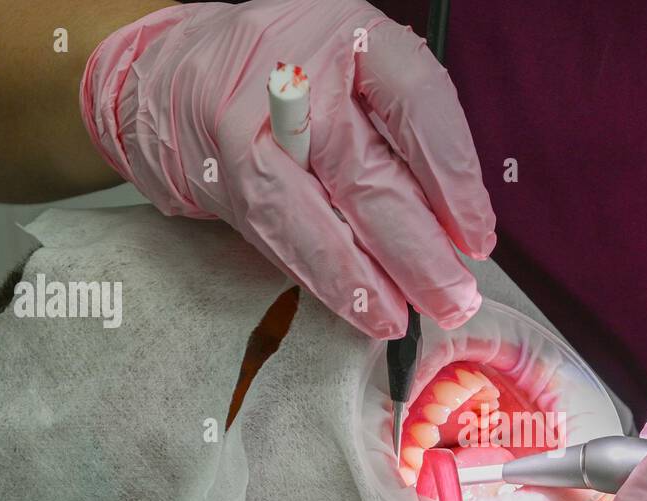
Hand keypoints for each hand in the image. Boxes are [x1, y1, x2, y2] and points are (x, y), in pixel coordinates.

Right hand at [82, 0, 494, 336]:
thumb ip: (401, 138)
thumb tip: (456, 230)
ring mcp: (252, 125)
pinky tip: (362, 309)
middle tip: (456, 299)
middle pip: (373, 173)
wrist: (168, 74)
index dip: (455, 177)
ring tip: (408, 320)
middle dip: (422, 252)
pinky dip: (328, 282)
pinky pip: (285, 238)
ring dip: (373, 282)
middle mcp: (301, 73)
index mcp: (353, 34)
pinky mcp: (223, 174)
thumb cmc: (284, 76)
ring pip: (323, 216)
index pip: (418, 103)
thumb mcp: (351, 74)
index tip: (477, 239)